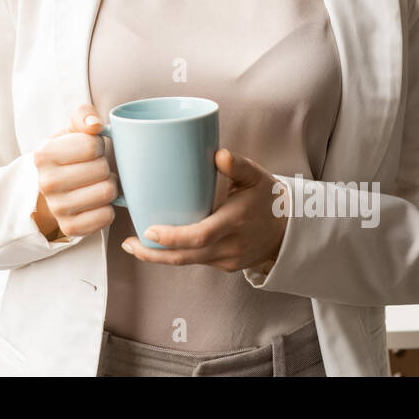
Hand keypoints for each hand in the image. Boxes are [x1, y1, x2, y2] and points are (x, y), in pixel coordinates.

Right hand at [31, 104, 118, 240]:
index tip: (88, 150)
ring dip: (108, 186)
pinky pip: (107, 216)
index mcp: (43, 154)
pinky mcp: (70, 228)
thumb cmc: (68, 154)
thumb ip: (84, 116)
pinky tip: (96, 201)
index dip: (97, 145)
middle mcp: (46, 183)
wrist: (51, 188)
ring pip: (107, 193)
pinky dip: (108, 207)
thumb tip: (95, 126)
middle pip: (102, 170)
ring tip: (96, 183)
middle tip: (94, 168)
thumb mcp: (71, 130)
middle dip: (104, 166)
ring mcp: (57, 208)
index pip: (92, 145)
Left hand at [120, 149, 287, 271]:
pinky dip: (177, 255)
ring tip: (135, 245)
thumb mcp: (257, 176)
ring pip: (188, 262)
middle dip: (154, 254)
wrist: (290, 230)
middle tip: (128, 243)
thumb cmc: (269, 198)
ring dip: (160, 256)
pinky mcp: (225, 266)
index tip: (148, 231)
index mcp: (234, 221)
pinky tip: (159, 245)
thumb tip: (217, 153)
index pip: (200, 236)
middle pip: (186, 257)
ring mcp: (227, 259)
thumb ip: (237, 165)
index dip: (172, 237)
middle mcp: (230, 245)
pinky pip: (197, 261)